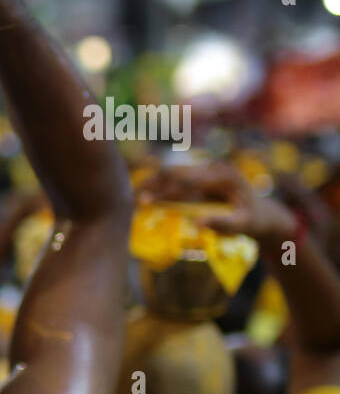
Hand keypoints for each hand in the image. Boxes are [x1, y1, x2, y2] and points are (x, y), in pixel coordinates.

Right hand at [138, 163, 295, 243]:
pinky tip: (145, 196)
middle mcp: (213, 167)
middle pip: (173, 170)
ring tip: (132, 197)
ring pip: (171, 172)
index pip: (185, 178)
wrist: (264, 213)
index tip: (143, 201)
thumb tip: (198, 224)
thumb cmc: (254, 221)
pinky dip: (160, 186)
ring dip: (152, 184)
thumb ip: (223, 224)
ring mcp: (206, 170)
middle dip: (150, 183)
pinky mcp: (201, 177)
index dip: (161, 189)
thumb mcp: (244, 225)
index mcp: (222, 175)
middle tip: (128, 198)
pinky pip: (176, 179)